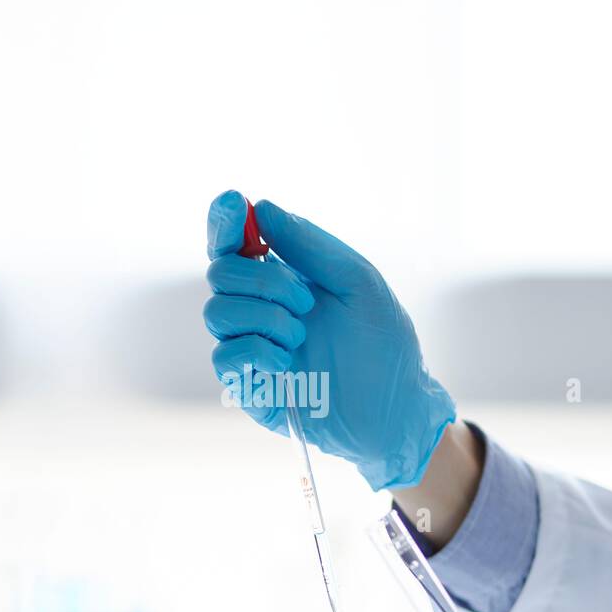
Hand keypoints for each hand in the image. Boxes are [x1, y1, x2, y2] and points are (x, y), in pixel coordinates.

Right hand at [204, 188, 454, 490]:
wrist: (395, 407)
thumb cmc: (383, 343)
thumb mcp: (359, 282)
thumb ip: (312, 246)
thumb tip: (263, 209)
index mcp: (281, 277)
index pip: (235, 242)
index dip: (225, 219)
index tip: (236, 204)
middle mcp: (259, 308)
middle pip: (219, 272)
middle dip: (262, 280)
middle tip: (306, 302)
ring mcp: (250, 347)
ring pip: (216, 312)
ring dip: (264, 317)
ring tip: (302, 336)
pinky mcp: (247, 386)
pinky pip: (224, 356)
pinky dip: (256, 350)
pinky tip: (287, 363)